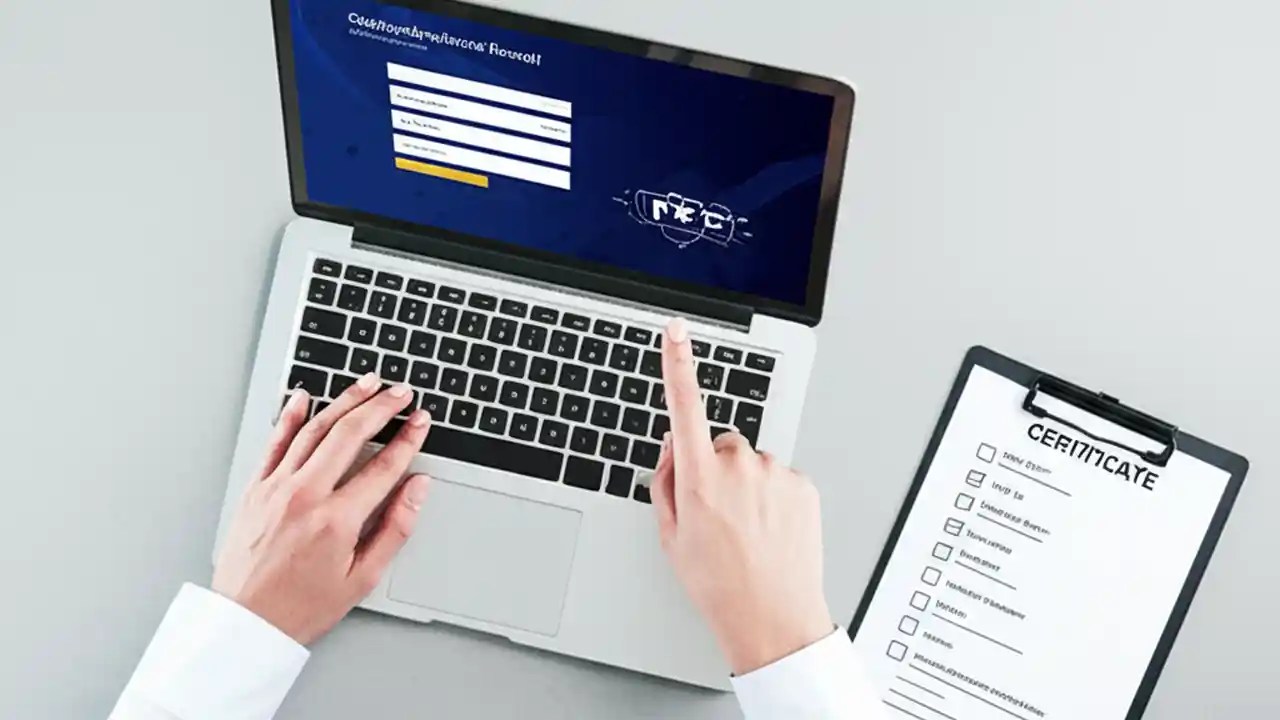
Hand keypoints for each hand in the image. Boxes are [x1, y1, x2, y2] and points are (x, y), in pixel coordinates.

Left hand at [212, 374, 432, 644]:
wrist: (245, 622)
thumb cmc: (302, 606)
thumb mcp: (363, 578)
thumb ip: (396, 528)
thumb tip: (418, 489)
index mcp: (337, 521)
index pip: (384, 466)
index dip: (408, 438)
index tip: (421, 422)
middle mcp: (306, 496)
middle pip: (350, 434)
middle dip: (380, 406)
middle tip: (400, 392)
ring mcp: (277, 488)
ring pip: (314, 429)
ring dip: (344, 401)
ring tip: (366, 384)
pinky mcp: (256, 488)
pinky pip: (275, 442)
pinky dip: (291, 416)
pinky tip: (304, 398)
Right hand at [650, 318, 833, 674]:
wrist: (773, 620)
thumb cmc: (718, 584)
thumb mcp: (670, 536)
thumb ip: (665, 482)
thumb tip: (675, 448)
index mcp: (698, 479)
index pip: (684, 406)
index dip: (677, 362)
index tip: (675, 330)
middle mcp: (738, 468)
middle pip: (720, 444)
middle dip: (716, 469)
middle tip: (717, 516)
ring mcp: (775, 474)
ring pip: (752, 463)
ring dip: (747, 486)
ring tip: (748, 531)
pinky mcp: (803, 484)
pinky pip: (779, 477)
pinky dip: (773, 497)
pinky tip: (769, 530)